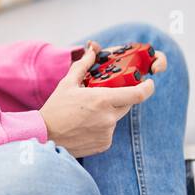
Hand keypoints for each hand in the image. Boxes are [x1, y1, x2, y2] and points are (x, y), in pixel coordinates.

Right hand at [40, 42, 155, 156]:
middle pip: (127, 104)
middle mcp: (108, 117)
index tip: (149, 83)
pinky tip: (85, 126)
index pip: (137, 94)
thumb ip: (83, 66)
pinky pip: (109, 132)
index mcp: (102, 99)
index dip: (148, 87)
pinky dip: (101, 127)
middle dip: (121, 97)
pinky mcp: (104, 144)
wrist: (44, 136)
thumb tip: (91, 51)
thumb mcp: (67, 84)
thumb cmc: (55, 108)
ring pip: (116, 118)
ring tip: (86, 114)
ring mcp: (107, 132)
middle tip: (104, 96)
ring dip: (108, 113)